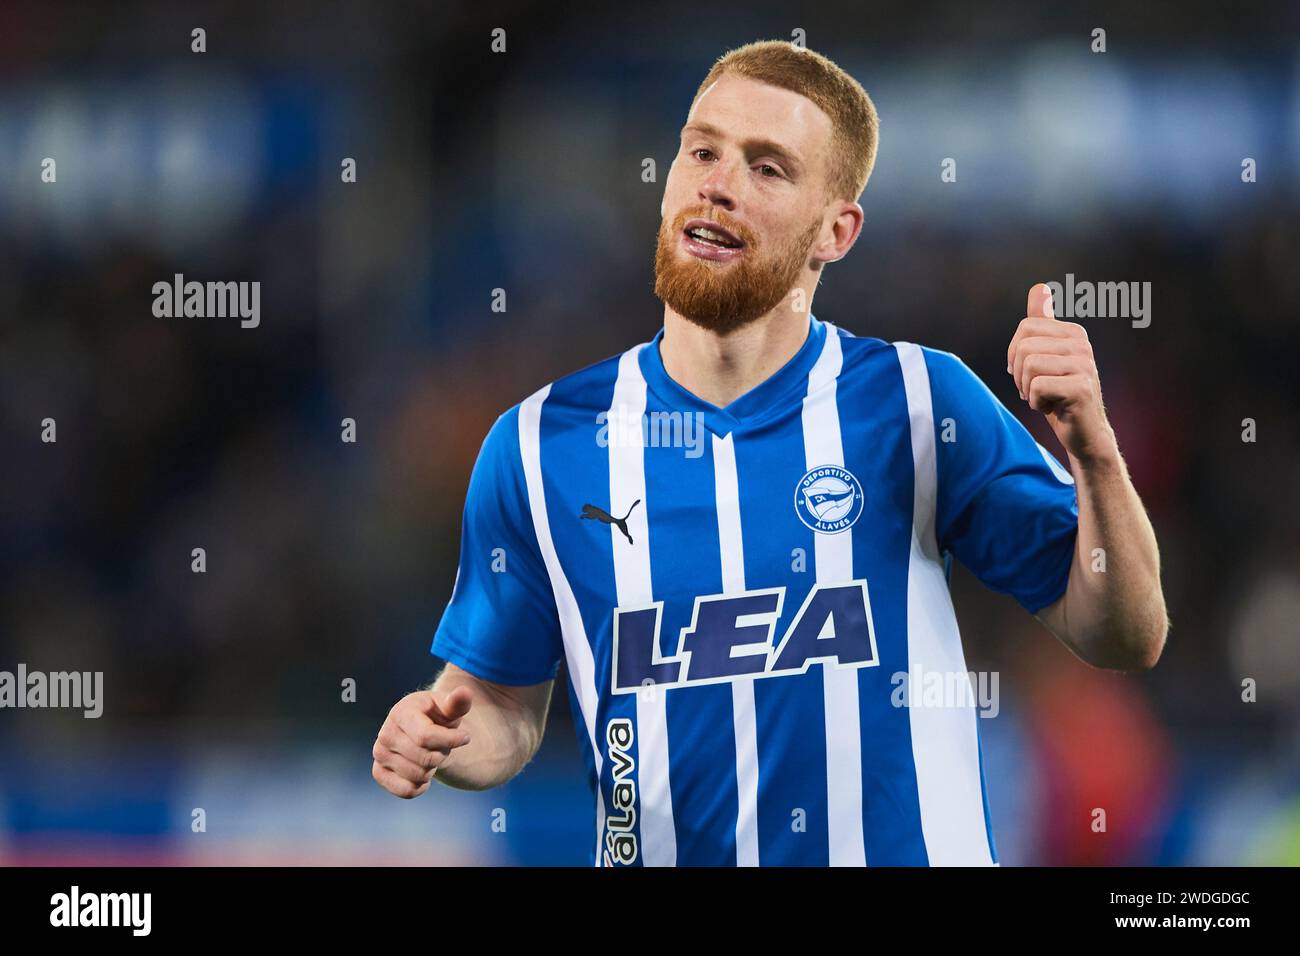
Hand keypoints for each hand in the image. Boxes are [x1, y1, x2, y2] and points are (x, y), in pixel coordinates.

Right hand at [372, 686, 472, 797]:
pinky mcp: (379, 772)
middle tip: (441, 745)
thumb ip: (458, 703)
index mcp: (401, 713)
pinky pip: (407, 791)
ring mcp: (380, 754)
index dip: (451, 741)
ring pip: (418, 776)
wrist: (423, 729)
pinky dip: (421, 785)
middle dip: (442, 754)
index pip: (426, 737)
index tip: (466, 737)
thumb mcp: (449, 708)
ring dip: (433, 769)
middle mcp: (385, 734)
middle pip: (425, 759)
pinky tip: (423, 771)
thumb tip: (464, 692)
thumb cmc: (438, 716)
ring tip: (430, 754)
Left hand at [1007, 283, 1117, 465]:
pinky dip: (1035, 403)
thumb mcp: (1046, 355)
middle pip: (1023, 346)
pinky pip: (1036, 388)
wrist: (1083, 432)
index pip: (1025, 327)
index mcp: (1073, 333)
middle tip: (1035, 388)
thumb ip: (1042, 322)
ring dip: (1027, 389)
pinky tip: (1053, 407)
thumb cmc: (1059, 395)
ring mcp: (1084, 365)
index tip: (1029, 372)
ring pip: (1028, 366)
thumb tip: (1039, 286)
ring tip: (1045, 397)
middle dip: (1019, 373)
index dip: (1016, 354)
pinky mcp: (1081, 388)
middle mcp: (1082, 344)